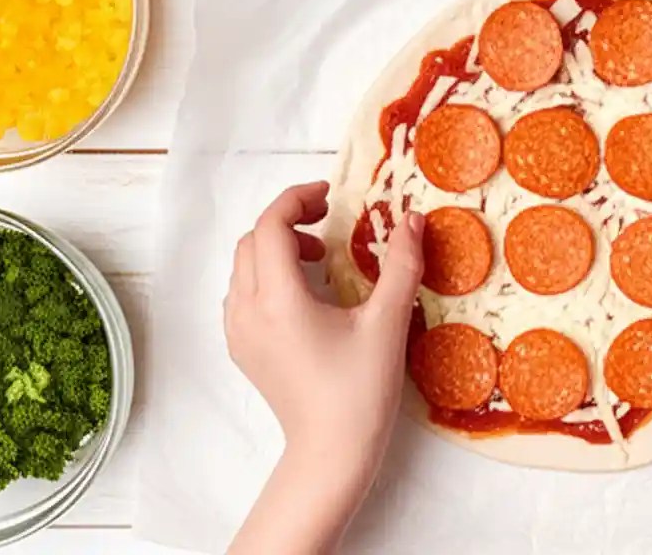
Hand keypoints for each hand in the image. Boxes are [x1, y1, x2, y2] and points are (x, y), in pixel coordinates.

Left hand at [224, 181, 424, 459]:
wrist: (332, 452)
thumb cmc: (360, 390)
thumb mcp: (387, 322)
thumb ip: (401, 264)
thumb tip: (412, 219)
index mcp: (278, 299)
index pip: (270, 226)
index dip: (297, 200)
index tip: (330, 198)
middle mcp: (247, 311)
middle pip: (252, 242)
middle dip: (288, 222)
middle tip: (329, 226)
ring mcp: (239, 333)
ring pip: (244, 268)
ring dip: (277, 250)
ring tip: (320, 261)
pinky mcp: (243, 351)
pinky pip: (243, 295)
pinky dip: (268, 277)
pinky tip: (304, 295)